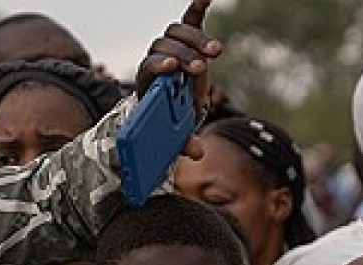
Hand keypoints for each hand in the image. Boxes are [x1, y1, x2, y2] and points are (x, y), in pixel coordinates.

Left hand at [137, 0, 222, 157]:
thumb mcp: (175, 135)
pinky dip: (198, 8)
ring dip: (197, 40)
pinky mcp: (188, 41)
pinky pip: (191, 20)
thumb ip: (183, 142)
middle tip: (202, 68)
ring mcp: (172, 48)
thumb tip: (198, 151)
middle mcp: (158, 60)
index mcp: (149, 81)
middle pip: (164, 46)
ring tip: (215, 52)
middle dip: (183, 55)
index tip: (172, 69)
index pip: (148, 67)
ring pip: (178, 34)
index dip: (158, 66)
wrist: (170, 108)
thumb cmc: (170, 121)